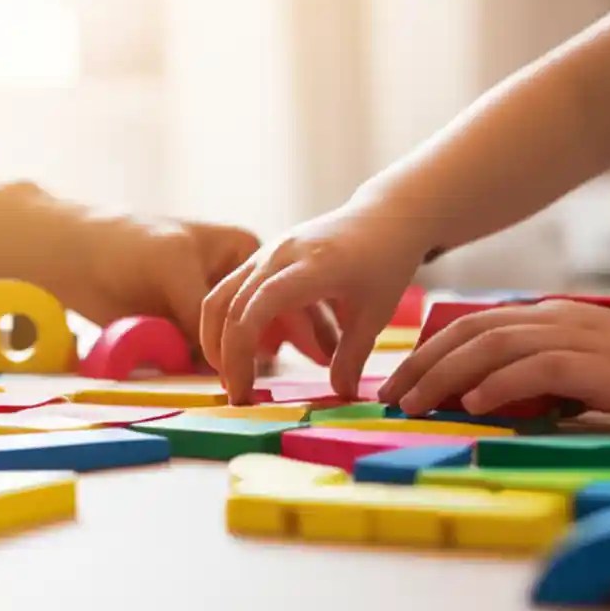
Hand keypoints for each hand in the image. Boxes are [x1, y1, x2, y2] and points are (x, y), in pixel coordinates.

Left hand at [56, 214, 333, 364]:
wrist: (78, 250)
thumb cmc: (131, 242)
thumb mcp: (174, 268)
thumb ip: (199, 311)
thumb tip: (223, 356)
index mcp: (240, 251)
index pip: (279, 286)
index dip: (305, 317)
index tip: (322, 347)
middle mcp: (234, 279)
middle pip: (278, 313)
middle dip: (305, 336)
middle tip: (330, 363)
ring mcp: (213, 308)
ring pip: (254, 336)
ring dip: (274, 357)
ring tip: (311, 376)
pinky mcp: (189, 332)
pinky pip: (218, 356)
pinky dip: (236, 368)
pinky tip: (253, 384)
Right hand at [202, 203, 429, 403]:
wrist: (385, 215)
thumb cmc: (386, 261)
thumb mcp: (376, 313)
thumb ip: (352, 356)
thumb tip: (340, 395)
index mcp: (310, 267)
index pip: (256, 310)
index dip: (241, 355)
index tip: (244, 394)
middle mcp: (279, 255)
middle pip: (227, 306)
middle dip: (225, 356)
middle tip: (237, 395)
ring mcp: (268, 252)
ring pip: (223, 296)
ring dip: (223, 340)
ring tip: (244, 378)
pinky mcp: (266, 256)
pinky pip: (241, 291)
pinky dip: (246, 324)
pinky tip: (280, 351)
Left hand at [379, 300, 609, 438]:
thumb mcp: (585, 373)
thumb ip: (539, 377)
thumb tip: (487, 399)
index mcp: (551, 318)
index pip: (474, 327)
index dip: (430, 353)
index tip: (398, 384)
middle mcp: (558, 319)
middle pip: (471, 332)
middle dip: (422, 363)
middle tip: (389, 397)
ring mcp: (580, 339)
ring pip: (494, 346)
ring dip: (446, 375)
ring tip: (415, 405)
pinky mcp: (603, 366)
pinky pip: (539, 369)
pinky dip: (500, 384)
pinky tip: (473, 405)